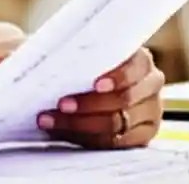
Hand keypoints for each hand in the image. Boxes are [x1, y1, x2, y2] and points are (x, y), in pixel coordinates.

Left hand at [36, 47, 164, 148]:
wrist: (91, 82)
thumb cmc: (86, 64)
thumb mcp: (85, 52)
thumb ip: (78, 51)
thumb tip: (37, 46)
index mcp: (142, 60)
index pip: (136, 67)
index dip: (118, 76)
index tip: (96, 83)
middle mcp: (152, 85)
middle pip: (124, 100)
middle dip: (89, 104)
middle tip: (61, 104)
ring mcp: (149, 112)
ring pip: (116, 124)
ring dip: (80, 123)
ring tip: (49, 119)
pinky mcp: (141, 135)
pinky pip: (114, 143)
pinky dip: (85, 137)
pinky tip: (61, 130)